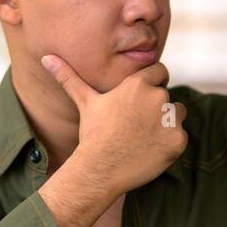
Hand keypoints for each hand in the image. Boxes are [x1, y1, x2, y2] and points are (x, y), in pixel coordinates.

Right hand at [40, 53, 186, 195]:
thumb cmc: (92, 134)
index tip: (140, 100)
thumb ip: (69, 77)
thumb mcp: (85, 102)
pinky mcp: (177, 140)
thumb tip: (46, 58)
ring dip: (167, 123)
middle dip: (155, 109)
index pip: (159, 72)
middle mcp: (157, 97)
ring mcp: (170, 119)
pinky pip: (180, 137)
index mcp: (138, 84)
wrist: (100, 169)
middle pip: (166, 96)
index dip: (152, 84)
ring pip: (178, 114)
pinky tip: (149, 151)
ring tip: (143, 137)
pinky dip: (169, 144)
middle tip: (134, 126)